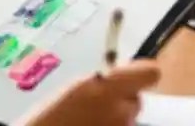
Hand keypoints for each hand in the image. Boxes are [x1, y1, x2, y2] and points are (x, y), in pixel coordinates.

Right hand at [21, 61, 160, 125]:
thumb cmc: (45, 121)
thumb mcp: (71, 90)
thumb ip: (100, 82)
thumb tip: (116, 77)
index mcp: (106, 88)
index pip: (149, 73)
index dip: (141, 74)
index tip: (131, 77)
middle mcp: (119, 111)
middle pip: (134, 100)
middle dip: (120, 103)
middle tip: (94, 107)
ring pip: (126, 119)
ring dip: (113, 119)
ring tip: (85, 122)